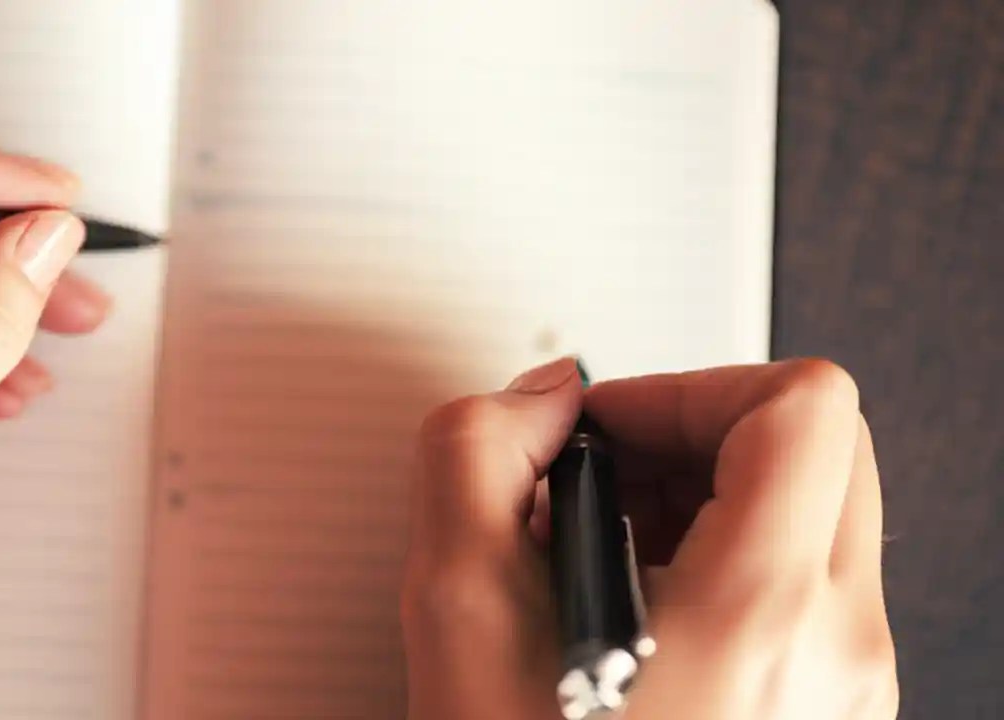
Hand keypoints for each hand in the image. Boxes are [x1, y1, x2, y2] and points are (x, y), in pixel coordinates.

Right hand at [402, 358, 897, 719]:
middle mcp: (837, 648)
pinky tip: (641, 607)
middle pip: (821, 446)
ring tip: (612, 550)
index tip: (607, 432)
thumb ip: (475, 453)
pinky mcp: (830, 708)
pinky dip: (727, 559)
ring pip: (818, 511)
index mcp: (763, 611)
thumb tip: (543, 397)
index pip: (800, 404)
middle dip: (698, 435)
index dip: (686, 387)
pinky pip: (807, 582)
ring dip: (709, 496)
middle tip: (610, 478)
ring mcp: (848, 685)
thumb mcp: (457, 605)